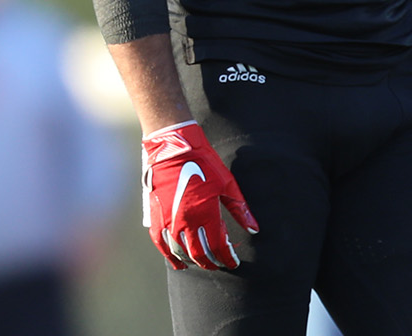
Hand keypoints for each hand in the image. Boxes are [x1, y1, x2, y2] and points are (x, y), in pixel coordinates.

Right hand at [142, 120, 258, 269]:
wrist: (174, 148)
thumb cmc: (204, 163)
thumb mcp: (227, 184)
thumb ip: (240, 209)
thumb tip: (254, 229)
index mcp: (206, 213)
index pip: (218, 246)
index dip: (227, 257)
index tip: (233, 262)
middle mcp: (186, 221)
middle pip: (200, 253)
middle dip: (212, 262)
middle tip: (219, 263)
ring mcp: (169, 221)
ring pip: (181, 252)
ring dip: (193, 262)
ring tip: (202, 263)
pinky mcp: (157, 217)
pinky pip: (161, 244)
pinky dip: (170, 256)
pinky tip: (178, 263)